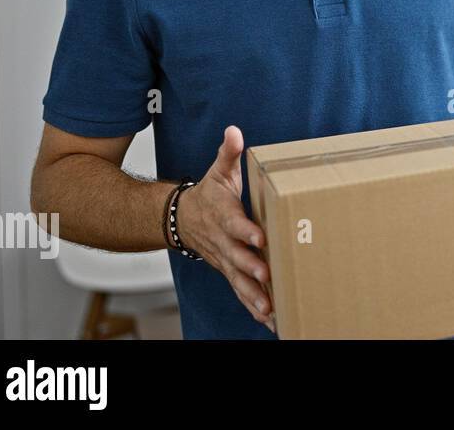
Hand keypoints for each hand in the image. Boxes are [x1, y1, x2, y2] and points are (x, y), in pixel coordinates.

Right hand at [176, 125, 274, 332]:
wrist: (182, 219)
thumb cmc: (208, 195)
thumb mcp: (218, 172)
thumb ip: (228, 154)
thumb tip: (233, 131)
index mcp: (224, 215)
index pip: (235, 224)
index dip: (247, 231)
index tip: (261, 238)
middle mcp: (223, 242)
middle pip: (237, 257)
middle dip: (252, 269)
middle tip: (268, 278)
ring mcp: (226, 260)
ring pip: (239, 281)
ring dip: (254, 297)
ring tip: (270, 310)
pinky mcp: (230, 272)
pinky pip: (241, 292)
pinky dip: (254, 308)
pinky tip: (271, 321)